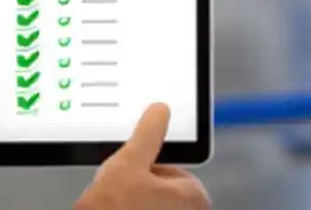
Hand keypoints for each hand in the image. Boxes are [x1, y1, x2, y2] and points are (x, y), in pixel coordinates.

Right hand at [74, 104, 210, 209]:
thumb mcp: (128, 165)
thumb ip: (146, 134)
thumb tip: (160, 110)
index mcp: (194, 196)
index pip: (163, 168)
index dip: (138, 171)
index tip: (125, 180)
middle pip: (153, 191)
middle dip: (132, 194)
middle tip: (115, 201)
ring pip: (145, 208)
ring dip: (126, 208)